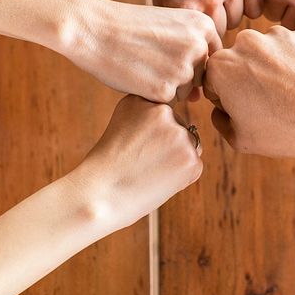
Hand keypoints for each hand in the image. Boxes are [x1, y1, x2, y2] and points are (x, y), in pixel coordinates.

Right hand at [62, 0, 220, 102]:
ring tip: (141, 64)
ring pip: (185, 92)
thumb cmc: (129, 28)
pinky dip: (150, 95)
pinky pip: (166, 102)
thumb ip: (191, 55)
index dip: (185, 59)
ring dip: (165, 86)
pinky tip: (135, 75)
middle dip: (177, 74)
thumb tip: (201, 97)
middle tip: (149, 57)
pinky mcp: (165, 90)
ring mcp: (184, 69)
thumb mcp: (169, 29)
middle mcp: (200, 47)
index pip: (209, 57)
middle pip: (199, 76)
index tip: (163, 49)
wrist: (93, 28)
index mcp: (204, 25)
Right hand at [69, 96, 202, 230]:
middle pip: (179, 128)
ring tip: (149, 171)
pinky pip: (194, 166)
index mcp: (145, 100)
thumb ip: (147, 114)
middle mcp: (164, 112)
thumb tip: (175, 121)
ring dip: (177, 160)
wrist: (100, 194)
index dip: (151, 136)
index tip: (135, 147)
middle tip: (142, 162)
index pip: (164, 116)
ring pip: (189, 146)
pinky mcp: (191, 158)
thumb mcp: (121, 123)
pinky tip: (159, 181)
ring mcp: (179, 135)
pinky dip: (182, 177)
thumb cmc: (107, 164)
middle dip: (168, 147)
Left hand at [147, 0, 261, 34]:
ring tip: (218, 4)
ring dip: (228, 15)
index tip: (196, 37)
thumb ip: (172, 11)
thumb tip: (182, 36)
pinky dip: (248, 6)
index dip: (198, 39)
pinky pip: (255, 4)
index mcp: (185, 4)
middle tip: (206, 20)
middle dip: (213, 29)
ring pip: (236, 19)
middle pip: (219, 33)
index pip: (199, 38)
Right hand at [203, 26, 294, 157]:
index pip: (213, 79)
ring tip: (289, 93)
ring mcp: (276, 35)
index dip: (225, 97)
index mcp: (220, 67)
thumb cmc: (281, 132)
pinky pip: (292, 47)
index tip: (244, 109)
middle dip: (247, 76)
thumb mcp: (238, 139)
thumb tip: (220, 108)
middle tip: (268, 101)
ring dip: (271, 66)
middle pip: (239, 60)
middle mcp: (244, 42)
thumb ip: (219, 120)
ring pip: (266, 51)